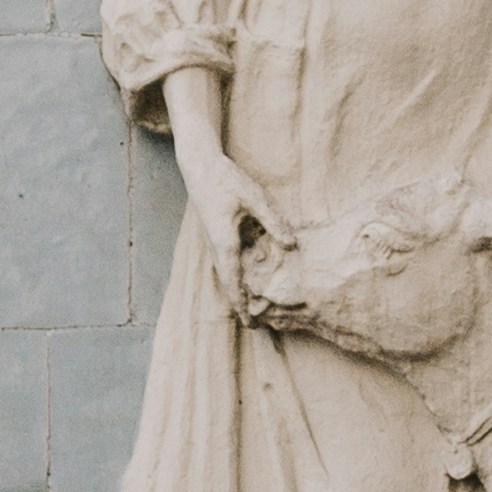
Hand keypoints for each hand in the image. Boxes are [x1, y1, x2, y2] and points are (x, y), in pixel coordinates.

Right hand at [176, 138, 283, 321]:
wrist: (200, 166)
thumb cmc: (226, 180)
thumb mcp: (255, 198)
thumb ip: (273, 222)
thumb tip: (291, 245)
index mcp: (225, 243)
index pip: (233, 282)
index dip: (242, 305)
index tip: (250, 325)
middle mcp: (218, 247)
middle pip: (229, 283)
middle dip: (241, 303)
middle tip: (256, 325)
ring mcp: (216, 241)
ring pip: (229, 272)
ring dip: (240, 289)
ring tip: (255, 306)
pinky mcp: (218, 234)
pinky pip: (229, 260)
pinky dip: (239, 273)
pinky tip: (251, 275)